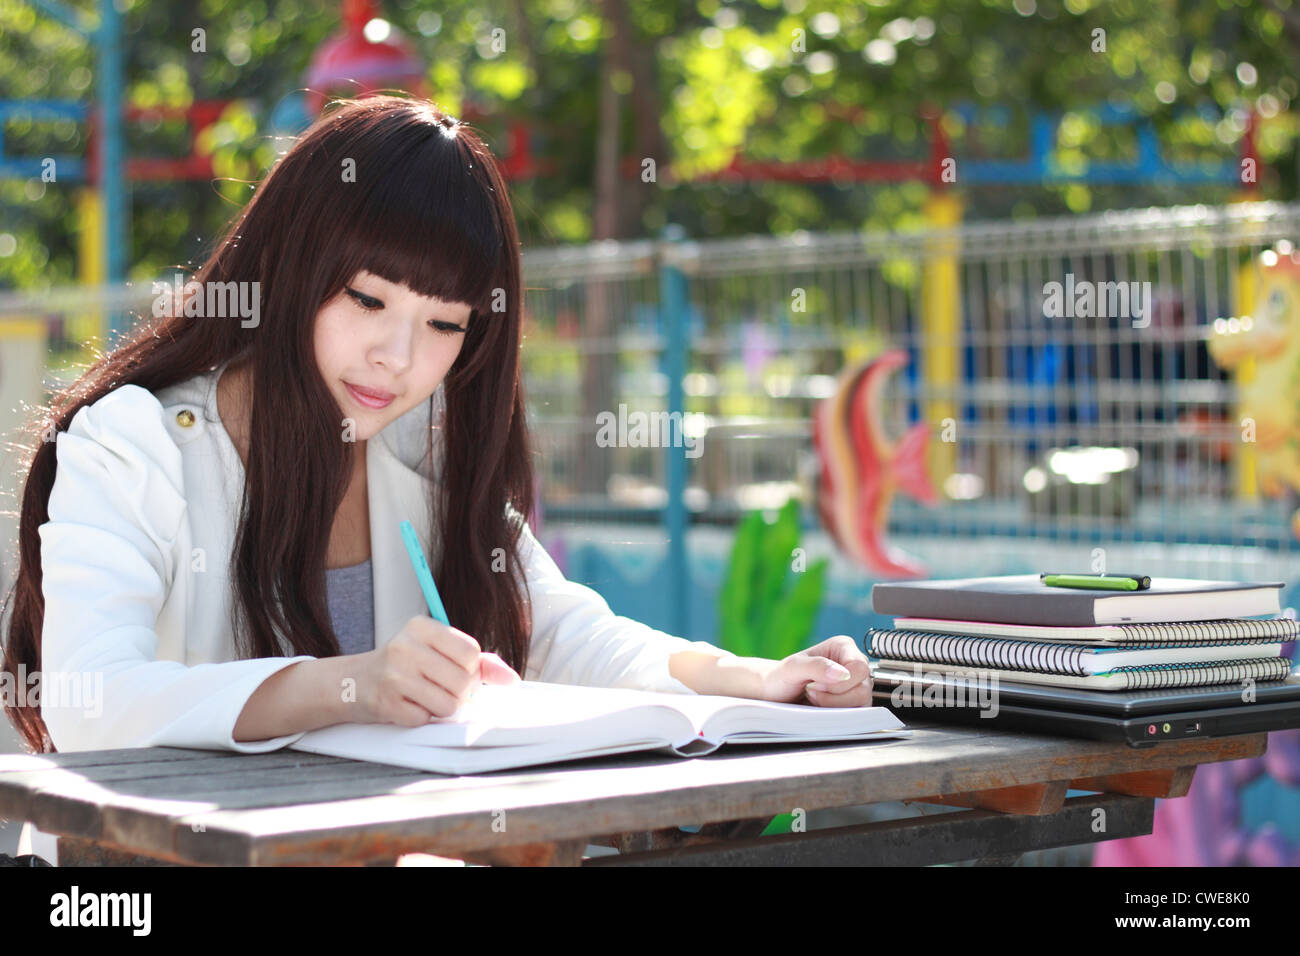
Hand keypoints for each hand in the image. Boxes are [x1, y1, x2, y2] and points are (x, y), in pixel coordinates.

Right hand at [354, 615, 520, 725]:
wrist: (354, 682)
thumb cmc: (404, 665)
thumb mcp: (437, 651)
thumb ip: (479, 661)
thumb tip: (511, 679)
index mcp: (421, 627)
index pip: (470, 652)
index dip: (471, 668)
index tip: (456, 670)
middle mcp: (406, 647)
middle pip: (463, 681)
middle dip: (459, 692)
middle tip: (440, 687)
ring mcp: (394, 676)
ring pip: (449, 704)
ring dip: (442, 707)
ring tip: (424, 696)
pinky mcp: (387, 703)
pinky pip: (426, 719)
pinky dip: (422, 717)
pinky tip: (407, 705)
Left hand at [756, 635, 872, 707]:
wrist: (774, 695)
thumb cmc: (781, 677)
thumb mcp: (792, 667)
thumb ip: (816, 666)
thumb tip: (842, 674)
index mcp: (843, 647)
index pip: (859, 667)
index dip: (839, 683)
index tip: (816, 684)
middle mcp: (853, 665)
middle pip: (863, 689)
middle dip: (834, 697)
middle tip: (812, 692)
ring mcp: (856, 685)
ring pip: (863, 703)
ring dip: (835, 707)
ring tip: (815, 699)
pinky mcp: (853, 703)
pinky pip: (857, 715)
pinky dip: (838, 716)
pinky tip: (822, 709)